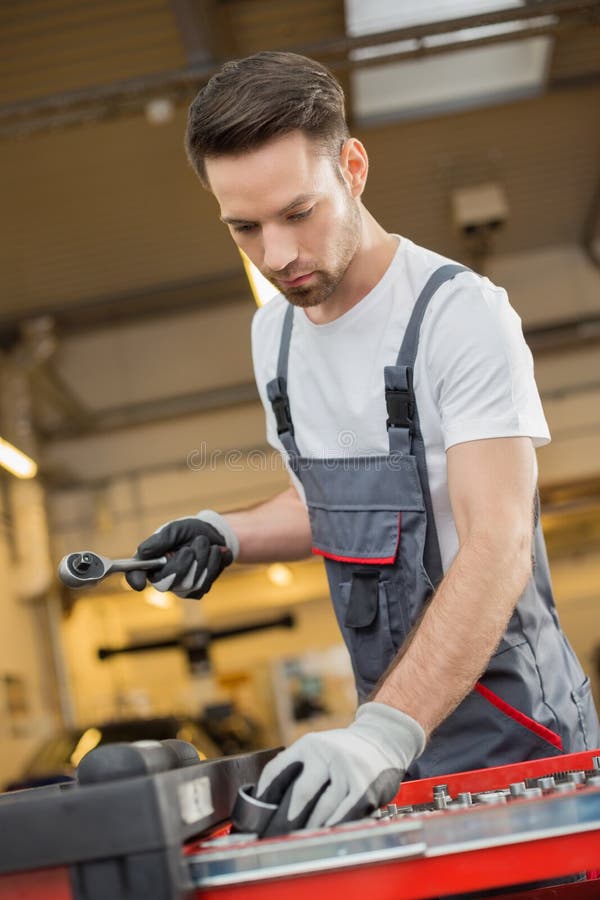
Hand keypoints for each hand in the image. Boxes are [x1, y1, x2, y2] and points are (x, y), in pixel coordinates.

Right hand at [125, 510, 238, 598]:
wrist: (214, 533)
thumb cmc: (188, 531)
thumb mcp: (174, 530)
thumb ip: (159, 541)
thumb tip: (142, 552)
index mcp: (151, 562)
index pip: (135, 574)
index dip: (135, 579)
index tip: (139, 583)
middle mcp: (163, 578)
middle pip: (168, 583)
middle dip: (184, 562)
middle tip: (192, 546)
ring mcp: (181, 588)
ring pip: (191, 583)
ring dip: (203, 558)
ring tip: (205, 543)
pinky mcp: (199, 590)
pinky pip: (206, 584)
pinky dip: (214, 563)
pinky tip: (215, 552)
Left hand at [255, 702, 424, 833]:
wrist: (382, 738)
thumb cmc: (342, 751)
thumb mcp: (317, 748)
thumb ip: (295, 768)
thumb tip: (267, 803)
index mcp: (308, 745)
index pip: (277, 770)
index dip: (264, 798)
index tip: (256, 819)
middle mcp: (327, 754)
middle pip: (301, 793)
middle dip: (286, 821)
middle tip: (275, 838)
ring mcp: (348, 770)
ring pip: (324, 809)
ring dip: (310, 829)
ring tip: (298, 844)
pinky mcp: (365, 787)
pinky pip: (345, 815)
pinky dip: (333, 828)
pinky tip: (325, 836)